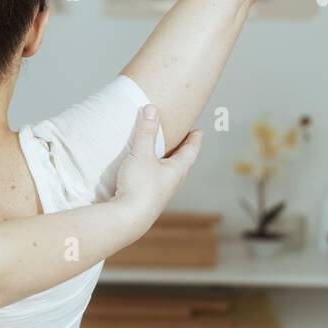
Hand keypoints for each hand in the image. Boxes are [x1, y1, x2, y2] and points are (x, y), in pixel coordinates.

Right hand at [114, 105, 201, 228]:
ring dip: (166, 162)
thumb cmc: (140, 187)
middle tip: (181, 139)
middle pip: (181, 163)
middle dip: (181, 150)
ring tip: (160, 153)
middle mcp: (172, 183)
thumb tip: (151, 109)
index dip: (194, 139)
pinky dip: (152, 172)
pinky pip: (154, 182)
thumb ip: (146, 131)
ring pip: (167, 174)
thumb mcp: (142, 154)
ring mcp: (160, 193)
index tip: (198, 131)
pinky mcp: (147, 200)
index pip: (191, 151)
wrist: (128, 218)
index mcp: (177, 170)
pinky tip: (142, 172)